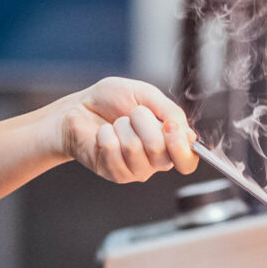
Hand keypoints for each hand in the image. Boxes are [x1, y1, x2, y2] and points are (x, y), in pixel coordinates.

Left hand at [53, 77, 196, 183]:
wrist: (79, 107)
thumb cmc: (111, 100)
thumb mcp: (145, 94)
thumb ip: (169, 110)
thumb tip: (186, 131)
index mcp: (168, 142)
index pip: (187, 161)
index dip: (181, 147)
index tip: (169, 126)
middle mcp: (154, 161)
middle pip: (161, 152)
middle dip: (143, 122)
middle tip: (132, 114)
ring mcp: (134, 170)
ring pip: (135, 150)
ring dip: (122, 126)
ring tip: (116, 124)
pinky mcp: (113, 173)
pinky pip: (113, 151)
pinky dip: (105, 133)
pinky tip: (103, 133)